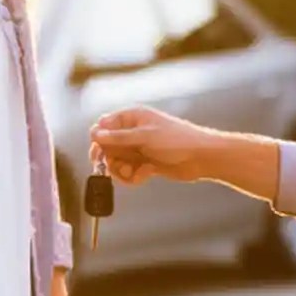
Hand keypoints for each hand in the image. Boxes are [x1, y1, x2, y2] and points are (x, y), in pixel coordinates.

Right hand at [89, 106, 211, 184]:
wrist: (201, 158)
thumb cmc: (176, 140)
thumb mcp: (145, 136)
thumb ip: (119, 137)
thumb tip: (95, 134)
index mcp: (132, 118)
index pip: (104, 126)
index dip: (99, 139)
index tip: (99, 152)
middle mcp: (133, 132)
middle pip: (107, 147)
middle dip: (110, 159)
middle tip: (117, 166)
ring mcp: (138, 149)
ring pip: (116, 162)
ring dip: (122, 171)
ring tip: (134, 172)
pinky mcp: (145, 164)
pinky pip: (128, 172)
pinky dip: (133, 177)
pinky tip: (146, 175)